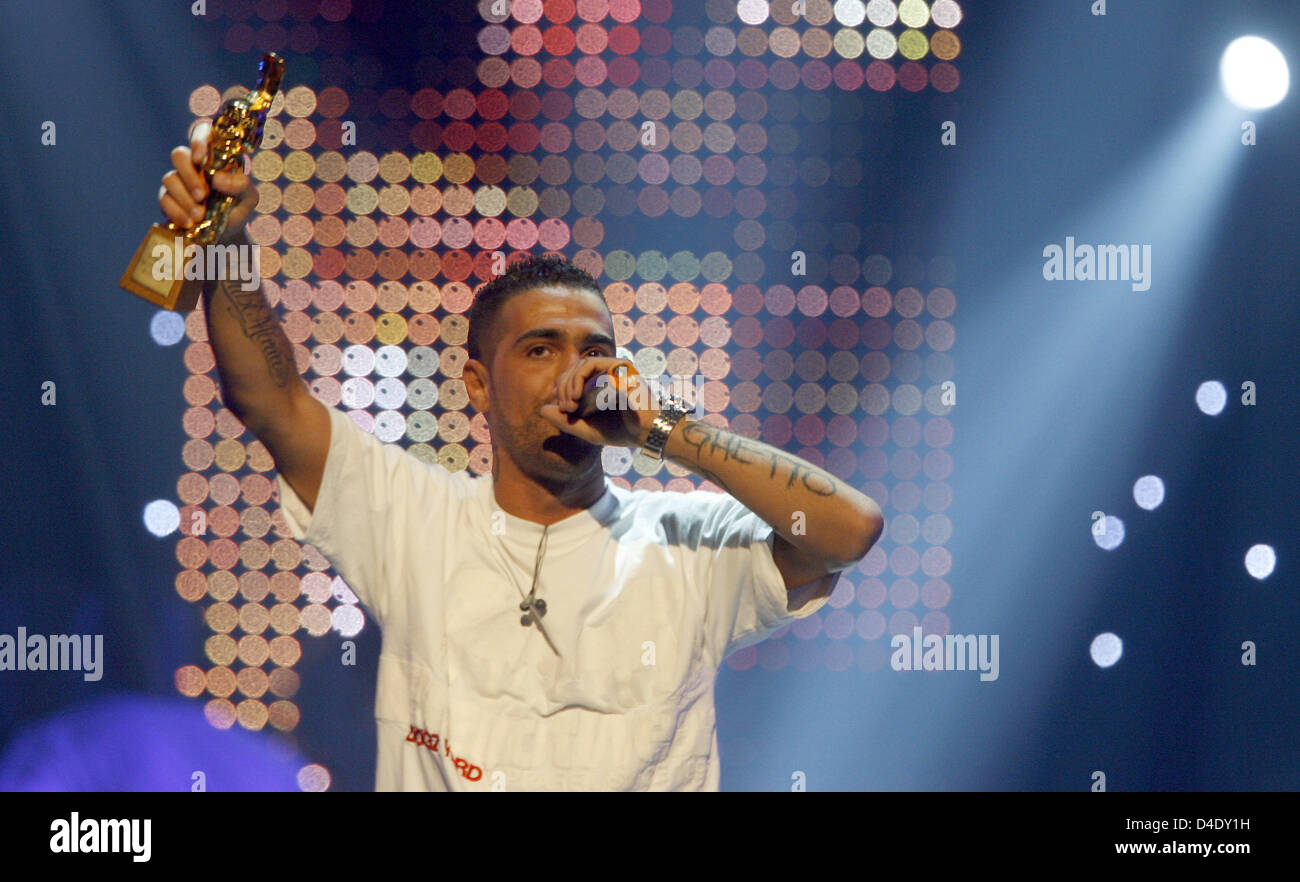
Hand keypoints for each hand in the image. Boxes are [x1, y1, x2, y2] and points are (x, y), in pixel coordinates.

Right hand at [157, 119, 256, 243]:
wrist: (226, 235)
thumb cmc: (238, 209)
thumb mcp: (249, 198)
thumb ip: (242, 184)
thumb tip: (217, 179)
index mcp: (214, 157)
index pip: (203, 133)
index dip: (198, 139)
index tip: (200, 158)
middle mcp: (193, 165)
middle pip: (178, 155)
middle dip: (189, 176)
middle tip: (202, 195)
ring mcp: (178, 180)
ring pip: (169, 178)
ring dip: (184, 199)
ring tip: (199, 216)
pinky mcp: (168, 198)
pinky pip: (164, 199)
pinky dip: (176, 211)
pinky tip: (189, 222)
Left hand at [539, 356, 657, 448]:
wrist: (649, 433)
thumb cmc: (623, 431)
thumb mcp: (588, 430)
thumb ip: (566, 421)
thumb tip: (542, 409)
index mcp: (601, 383)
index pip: (573, 377)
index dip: (562, 390)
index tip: (563, 409)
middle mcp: (607, 372)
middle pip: (574, 369)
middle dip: (563, 388)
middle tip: (566, 408)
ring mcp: (614, 367)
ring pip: (581, 365)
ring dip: (569, 384)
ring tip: (570, 404)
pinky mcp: (619, 366)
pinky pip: (591, 364)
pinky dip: (579, 378)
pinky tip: (577, 396)